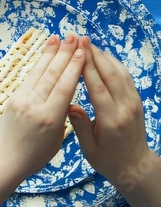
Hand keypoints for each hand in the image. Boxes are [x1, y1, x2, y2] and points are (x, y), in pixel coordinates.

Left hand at [0, 34, 84, 191]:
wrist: (4, 159)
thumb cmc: (36, 156)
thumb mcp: (57, 140)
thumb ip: (64, 116)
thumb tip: (69, 95)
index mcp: (49, 118)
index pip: (64, 87)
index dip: (74, 67)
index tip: (83, 51)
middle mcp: (33, 105)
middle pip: (52, 75)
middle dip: (65, 54)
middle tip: (75, 36)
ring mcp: (21, 100)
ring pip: (39, 73)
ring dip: (50, 54)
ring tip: (59, 38)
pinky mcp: (13, 98)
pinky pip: (30, 78)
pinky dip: (39, 65)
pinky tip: (45, 55)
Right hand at [68, 40, 155, 188]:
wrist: (136, 167)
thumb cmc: (107, 160)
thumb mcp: (89, 149)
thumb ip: (80, 126)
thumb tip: (69, 105)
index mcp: (110, 119)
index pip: (97, 87)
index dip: (87, 66)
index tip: (76, 49)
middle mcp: (125, 108)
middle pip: (110, 74)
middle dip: (95, 54)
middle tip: (80, 38)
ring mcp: (134, 103)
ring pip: (120, 72)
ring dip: (105, 56)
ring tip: (89, 43)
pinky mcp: (136, 101)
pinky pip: (126, 77)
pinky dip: (114, 64)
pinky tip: (103, 57)